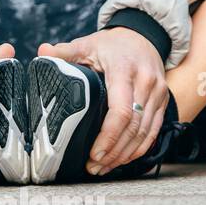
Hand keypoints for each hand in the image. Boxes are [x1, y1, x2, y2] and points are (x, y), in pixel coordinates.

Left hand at [38, 28, 166, 175]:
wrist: (144, 36)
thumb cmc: (112, 44)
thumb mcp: (87, 44)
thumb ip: (65, 51)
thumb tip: (42, 51)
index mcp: (125, 70)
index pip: (121, 110)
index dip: (108, 136)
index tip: (94, 152)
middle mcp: (147, 83)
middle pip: (134, 127)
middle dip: (114, 151)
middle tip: (93, 166)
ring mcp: (158, 94)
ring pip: (145, 133)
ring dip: (125, 155)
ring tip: (104, 168)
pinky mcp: (163, 102)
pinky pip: (153, 131)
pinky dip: (139, 149)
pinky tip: (122, 159)